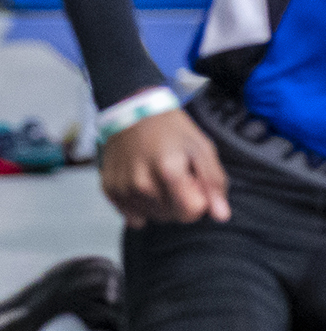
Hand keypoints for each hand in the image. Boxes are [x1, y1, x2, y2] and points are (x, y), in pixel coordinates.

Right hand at [100, 109, 230, 228]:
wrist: (131, 112)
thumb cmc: (170, 130)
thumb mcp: (201, 148)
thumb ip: (214, 183)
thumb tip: (221, 216)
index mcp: (167, 170)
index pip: (191, 212)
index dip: (198, 197)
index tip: (191, 178)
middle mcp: (141, 182)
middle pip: (173, 216)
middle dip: (180, 200)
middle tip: (175, 174)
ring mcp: (123, 187)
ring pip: (155, 217)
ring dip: (161, 203)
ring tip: (157, 176)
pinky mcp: (109, 190)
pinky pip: (134, 217)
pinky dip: (141, 206)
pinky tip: (142, 185)